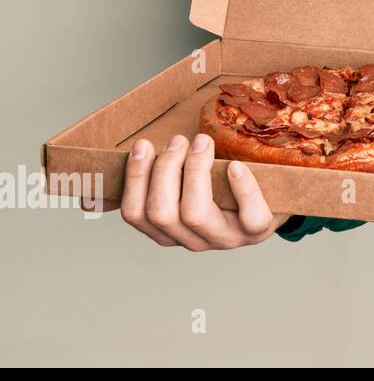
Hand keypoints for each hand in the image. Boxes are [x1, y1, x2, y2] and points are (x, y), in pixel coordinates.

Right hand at [81, 134, 290, 249]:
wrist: (273, 200)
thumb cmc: (221, 189)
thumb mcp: (183, 189)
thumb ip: (148, 184)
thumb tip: (93, 191)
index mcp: (168, 232)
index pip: (135, 214)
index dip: (135, 178)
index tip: (144, 145)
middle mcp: (192, 240)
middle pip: (161, 212)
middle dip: (164, 170)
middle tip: (178, 140)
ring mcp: (225, 239)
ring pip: (193, 212)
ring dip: (193, 171)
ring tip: (202, 142)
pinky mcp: (257, 232)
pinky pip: (249, 215)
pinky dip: (241, 188)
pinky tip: (237, 166)